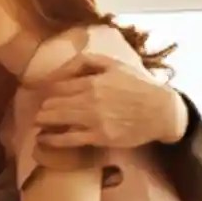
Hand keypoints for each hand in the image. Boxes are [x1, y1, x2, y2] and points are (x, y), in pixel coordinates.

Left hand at [34, 54, 187, 148]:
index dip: (47, 91)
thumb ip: (87, 61)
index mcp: (92, 81)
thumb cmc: (139, 86)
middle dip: (44, 107)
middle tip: (40, 110)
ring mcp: (93, 120)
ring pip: (56, 120)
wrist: (162, 111)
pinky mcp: (99, 137)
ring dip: (43, 121)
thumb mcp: (115, 65)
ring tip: (39, 122)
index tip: (42, 95)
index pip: (57, 86)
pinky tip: (43, 138)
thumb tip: (62, 67)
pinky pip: (68, 139)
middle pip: (53, 103)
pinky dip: (52, 139)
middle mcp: (89, 100)